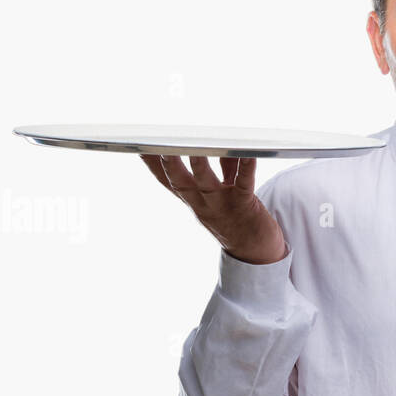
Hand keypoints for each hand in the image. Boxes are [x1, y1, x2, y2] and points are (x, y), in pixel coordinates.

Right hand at [140, 154, 286, 263]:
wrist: (256, 251)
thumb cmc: (237, 216)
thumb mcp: (223, 192)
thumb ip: (222, 167)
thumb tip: (220, 144)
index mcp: (194, 199)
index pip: (168, 181)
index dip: (153, 166)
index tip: (139, 147)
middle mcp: (203, 204)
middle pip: (180, 184)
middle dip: (170, 166)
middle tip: (161, 147)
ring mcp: (223, 206)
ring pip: (207, 185)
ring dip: (200, 167)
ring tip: (195, 149)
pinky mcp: (245, 205)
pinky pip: (244, 184)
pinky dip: (246, 168)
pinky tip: (248, 154)